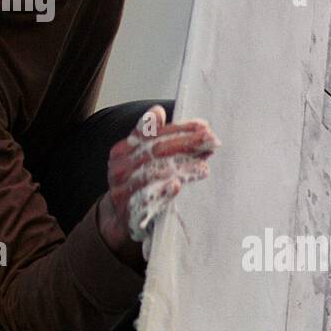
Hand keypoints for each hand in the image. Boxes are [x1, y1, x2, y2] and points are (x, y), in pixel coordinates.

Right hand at [99, 105, 219, 259]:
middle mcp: (119, 169)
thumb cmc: (136, 183)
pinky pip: (146, 200)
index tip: (203, 126)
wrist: (119, 219)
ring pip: (154, 173)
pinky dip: (162, 191)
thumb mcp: (138, 157)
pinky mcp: (129, 213)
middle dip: (186, 143)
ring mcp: (122, 191)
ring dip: (181, 167)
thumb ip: (149, 136)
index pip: (153, 134)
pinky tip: (177, 185)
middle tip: (211, 141)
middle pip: (156, 151)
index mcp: (121, 151)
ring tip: (204, 164)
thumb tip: (158, 111)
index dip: (179, 129)